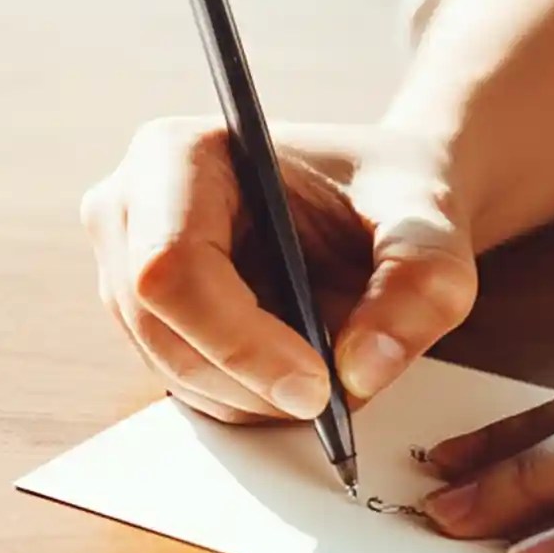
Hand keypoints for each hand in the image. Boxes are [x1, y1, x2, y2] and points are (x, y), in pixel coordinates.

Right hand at [81, 116, 476, 422]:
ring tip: (326, 372)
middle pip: (159, 327)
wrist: (374, 203)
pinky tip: (294, 370)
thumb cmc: (386, 192)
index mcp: (178, 154)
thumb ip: (416, 286)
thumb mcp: (429, 225)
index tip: (316, 385)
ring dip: (251, 396)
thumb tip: (360, 371)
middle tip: (332, 398)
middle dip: (249, 381)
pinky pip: (181, 382)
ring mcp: (124, 266)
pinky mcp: (144, 317)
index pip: (173, 263)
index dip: (237, 339)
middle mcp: (129, 207)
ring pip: (168, 367)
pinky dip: (242, 398)